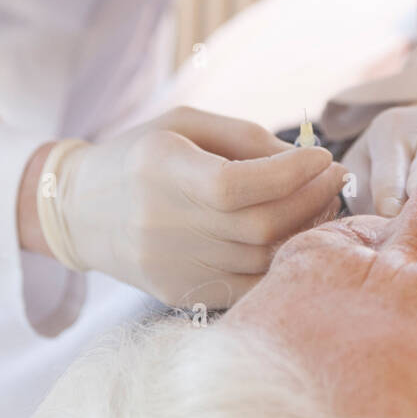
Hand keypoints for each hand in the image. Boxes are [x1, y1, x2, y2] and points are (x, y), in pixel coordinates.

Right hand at [45, 106, 345, 307]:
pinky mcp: (179, 293)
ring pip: (259, 259)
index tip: (322, 157)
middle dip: (310, 199)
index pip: (234, 184)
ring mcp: (171, 266)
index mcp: (160, 169)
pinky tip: (295, 235)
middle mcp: (162, 223)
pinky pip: (247, 285)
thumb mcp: (184, 124)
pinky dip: (280, 262)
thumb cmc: (141, 154)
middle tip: (336, 178)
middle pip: (256, 225)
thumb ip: (244, 138)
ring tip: (321, 203)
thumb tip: (304, 160)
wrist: (80, 210)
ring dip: (303, 230)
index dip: (289, 173)